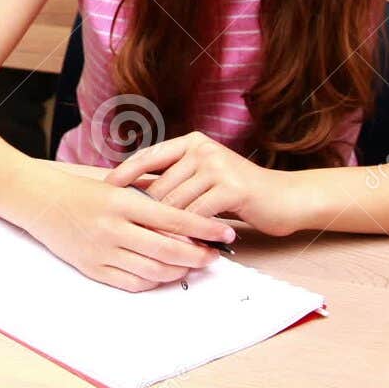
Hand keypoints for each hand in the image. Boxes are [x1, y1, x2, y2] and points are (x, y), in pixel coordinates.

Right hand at [25, 171, 236, 291]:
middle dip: (198, 255)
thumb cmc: (80, 191)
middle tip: (214, 256)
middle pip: (168, 249)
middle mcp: (112, 228)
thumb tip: (186, 224)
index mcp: (121, 202)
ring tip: (192, 265)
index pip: (173, 218)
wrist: (39, 202)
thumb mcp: (116, 188)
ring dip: (179, 270)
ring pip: (153, 269)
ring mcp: (102, 250)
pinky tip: (164, 274)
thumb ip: (147, 205)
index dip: (204, 229)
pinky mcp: (92, 268)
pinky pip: (132, 282)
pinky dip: (154, 281)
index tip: (224, 234)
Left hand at [106, 131, 309, 236]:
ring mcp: (217, 166)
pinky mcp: (231, 187)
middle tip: (133, 232)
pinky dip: (188, 232)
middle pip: (159, 186)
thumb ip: (175, 178)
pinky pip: (196, 214)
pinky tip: (183, 245)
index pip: (147, 157)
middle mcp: (201, 149)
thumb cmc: (239, 192)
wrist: (285, 198)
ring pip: (175, 203)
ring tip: (155, 245)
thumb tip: (132, 193)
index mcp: (190, 143)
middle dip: (146, 213)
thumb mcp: (204, 177)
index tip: (103, 191)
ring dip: (166, 227)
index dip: (123, 174)